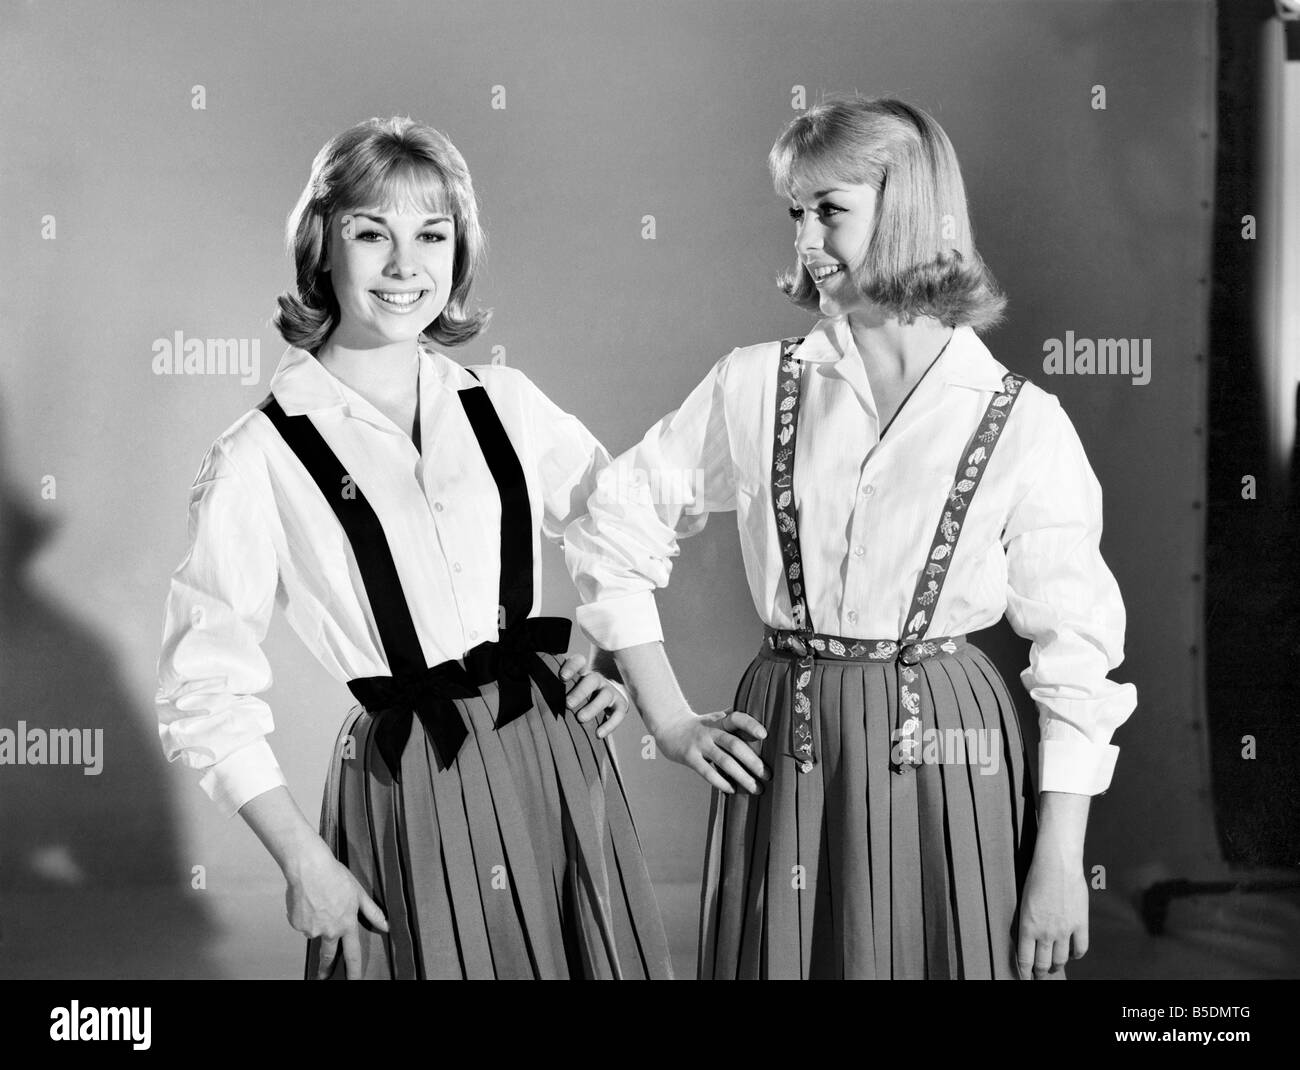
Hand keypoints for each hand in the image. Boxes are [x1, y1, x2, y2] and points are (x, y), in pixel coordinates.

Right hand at [285, 838, 388, 979]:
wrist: (309, 867)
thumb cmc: (335, 876)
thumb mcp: (358, 892)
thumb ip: (372, 912)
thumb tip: (386, 926)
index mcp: (346, 924)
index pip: (353, 953)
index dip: (354, 971)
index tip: (354, 981)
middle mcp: (329, 931)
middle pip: (328, 955)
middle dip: (325, 968)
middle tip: (323, 976)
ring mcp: (311, 929)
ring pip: (314, 931)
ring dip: (316, 921)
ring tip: (317, 899)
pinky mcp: (296, 924)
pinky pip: (302, 923)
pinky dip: (304, 915)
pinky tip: (307, 900)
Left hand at [559, 653, 627, 738]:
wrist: (605, 695)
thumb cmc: (577, 694)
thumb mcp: (568, 687)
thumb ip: (554, 688)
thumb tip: (534, 695)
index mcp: (583, 672)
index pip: (579, 662)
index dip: (572, 667)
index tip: (562, 677)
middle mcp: (597, 679)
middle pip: (592, 680)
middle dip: (580, 692)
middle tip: (568, 704)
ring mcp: (610, 691)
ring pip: (605, 696)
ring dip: (593, 707)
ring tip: (580, 719)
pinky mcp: (620, 704)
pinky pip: (618, 714)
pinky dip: (609, 725)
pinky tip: (598, 734)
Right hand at [654, 709, 769, 794]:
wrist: (669, 727)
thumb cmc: (701, 726)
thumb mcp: (716, 718)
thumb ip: (734, 719)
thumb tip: (762, 716)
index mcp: (720, 720)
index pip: (737, 718)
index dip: (750, 724)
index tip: (764, 735)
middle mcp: (711, 731)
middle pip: (734, 745)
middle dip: (753, 762)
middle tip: (768, 775)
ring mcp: (700, 744)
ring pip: (724, 762)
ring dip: (743, 777)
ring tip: (757, 789)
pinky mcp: (690, 757)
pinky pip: (708, 772)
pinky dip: (722, 782)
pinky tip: (733, 790)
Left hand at [1015, 843, 1087, 979]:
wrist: (1057, 864)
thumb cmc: (1036, 878)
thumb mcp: (1023, 903)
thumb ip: (1027, 923)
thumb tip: (1030, 939)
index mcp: (1027, 927)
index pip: (1025, 959)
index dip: (1025, 972)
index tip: (1025, 976)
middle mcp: (1045, 933)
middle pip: (1043, 964)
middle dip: (1040, 973)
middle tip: (1040, 975)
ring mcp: (1064, 930)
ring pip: (1061, 960)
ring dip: (1056, 966)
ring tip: (1054, 967)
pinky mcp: (1080, 924)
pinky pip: (1080, 948)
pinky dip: (1076, 955)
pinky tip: (1072, 954)